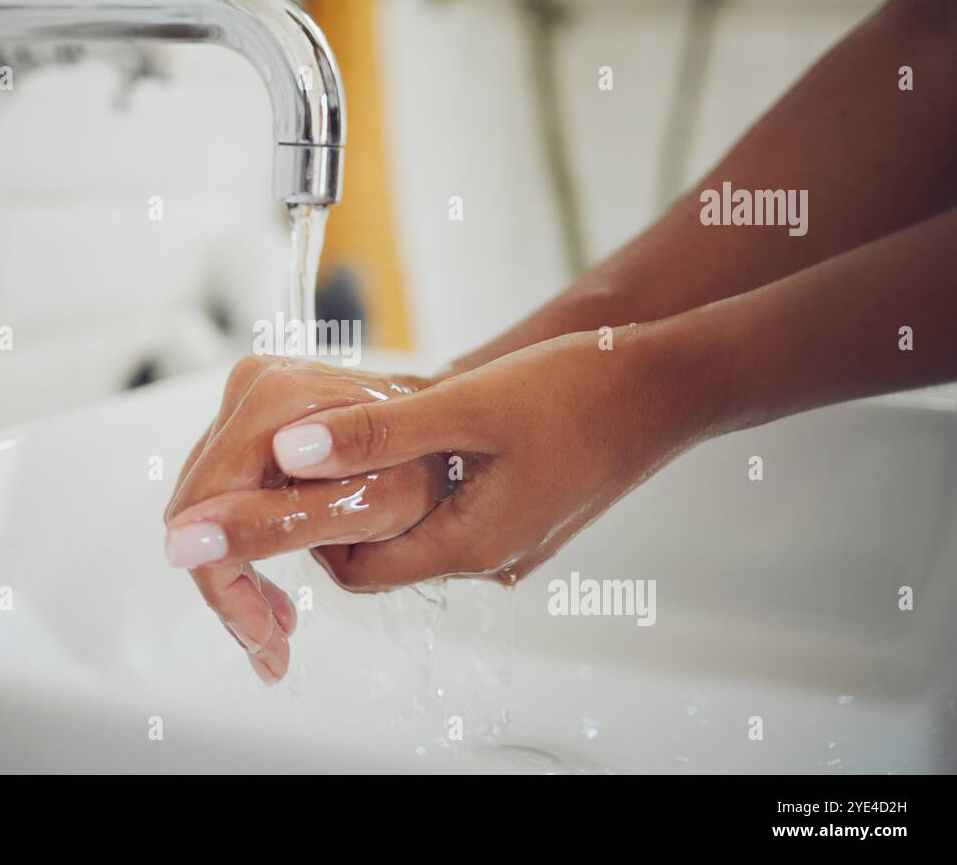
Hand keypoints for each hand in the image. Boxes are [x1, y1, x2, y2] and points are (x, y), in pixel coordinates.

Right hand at [163, 356, 445, 684]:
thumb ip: (272, 524)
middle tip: (270, 642)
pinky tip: (278, 584)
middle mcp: (253, 386)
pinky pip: (229, 490)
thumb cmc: (432, 468)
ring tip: (278, 624)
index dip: (224, 585)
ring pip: (209, 505)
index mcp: (272, 403)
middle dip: (232, 586)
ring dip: (239, 571)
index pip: (205, 508)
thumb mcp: (360, 511)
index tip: (260, 637)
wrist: (462, 434)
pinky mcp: (259, 417)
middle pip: (199, 508)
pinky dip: (251, 543)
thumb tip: (186, 542)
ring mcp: (254, 397)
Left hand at [263, 326, 718, 587]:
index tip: (299, 477)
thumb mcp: (465, 405)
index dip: (315, 530)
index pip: (358, 572)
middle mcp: (490, 557)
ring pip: (419, 531)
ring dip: (386, 492)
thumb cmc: (578, 391)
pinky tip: (424, 432)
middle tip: (326, 447)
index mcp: (470, 545)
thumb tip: (289, 450)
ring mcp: (512, 539)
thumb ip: (376, 432)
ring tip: (369, 431)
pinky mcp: (526, 513)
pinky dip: (425, 483)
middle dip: (346, 509)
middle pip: (386, 556)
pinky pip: (454, 512)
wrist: (668, 385)